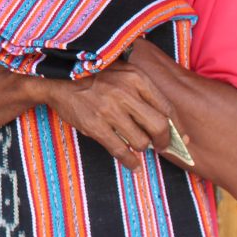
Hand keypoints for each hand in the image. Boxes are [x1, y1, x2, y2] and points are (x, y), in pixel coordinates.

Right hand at [40, 61, 175, 169]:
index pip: (166, 107)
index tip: (180, 137)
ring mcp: (110, 110)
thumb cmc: (92, 76)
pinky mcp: (95, 126)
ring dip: (142, 148)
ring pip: (141, 141)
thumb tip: (167, 120)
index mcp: (135, 77)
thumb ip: (143, 91)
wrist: (57, 78)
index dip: (176, 127)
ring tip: (137, 146)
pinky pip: (120, 151)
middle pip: (159, 126)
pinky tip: (133, 165)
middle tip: (162, 147)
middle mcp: (125, 92)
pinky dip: (130, 162)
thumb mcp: (121, 71)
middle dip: (164, 142)